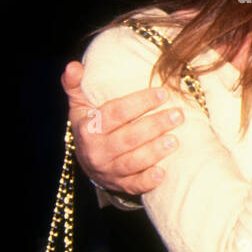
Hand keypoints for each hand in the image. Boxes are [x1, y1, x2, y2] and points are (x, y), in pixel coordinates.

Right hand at [63, 61, 181, 196]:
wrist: (88, 160)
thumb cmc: (91, 125)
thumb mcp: (80, 105)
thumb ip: (75, 84)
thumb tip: (73, 66)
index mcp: (88, 128)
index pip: (116, 113)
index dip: (139, 103)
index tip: (162, 93)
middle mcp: (96, 150)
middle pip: (128, 137)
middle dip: (154, 125)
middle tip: (178, 115)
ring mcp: (108, 169)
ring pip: (133, 161)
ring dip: (154, 151)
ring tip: (174, 140)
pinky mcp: (119, 184)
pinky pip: (133, 185)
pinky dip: (147, 181)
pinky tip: (162, 173)